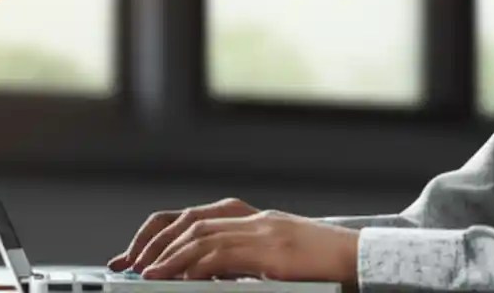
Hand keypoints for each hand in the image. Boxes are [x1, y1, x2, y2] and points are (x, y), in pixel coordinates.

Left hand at [136, 210, 359, 284]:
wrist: (362, 259)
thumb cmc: (323, 265)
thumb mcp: (278, 260)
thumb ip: (245, 262)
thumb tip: (208, 275)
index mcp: (253, 220)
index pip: (195, 218)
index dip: (163, 233)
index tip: (140, 253)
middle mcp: (253, 220)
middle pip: (191, 223)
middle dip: (157, 243)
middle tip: (132, 263)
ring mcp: (262, 232)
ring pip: (201, 236)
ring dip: (169, 255)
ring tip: (146, 272)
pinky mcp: (271, 251)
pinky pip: (222, 255)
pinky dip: (194, 265)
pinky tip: (178, 276)